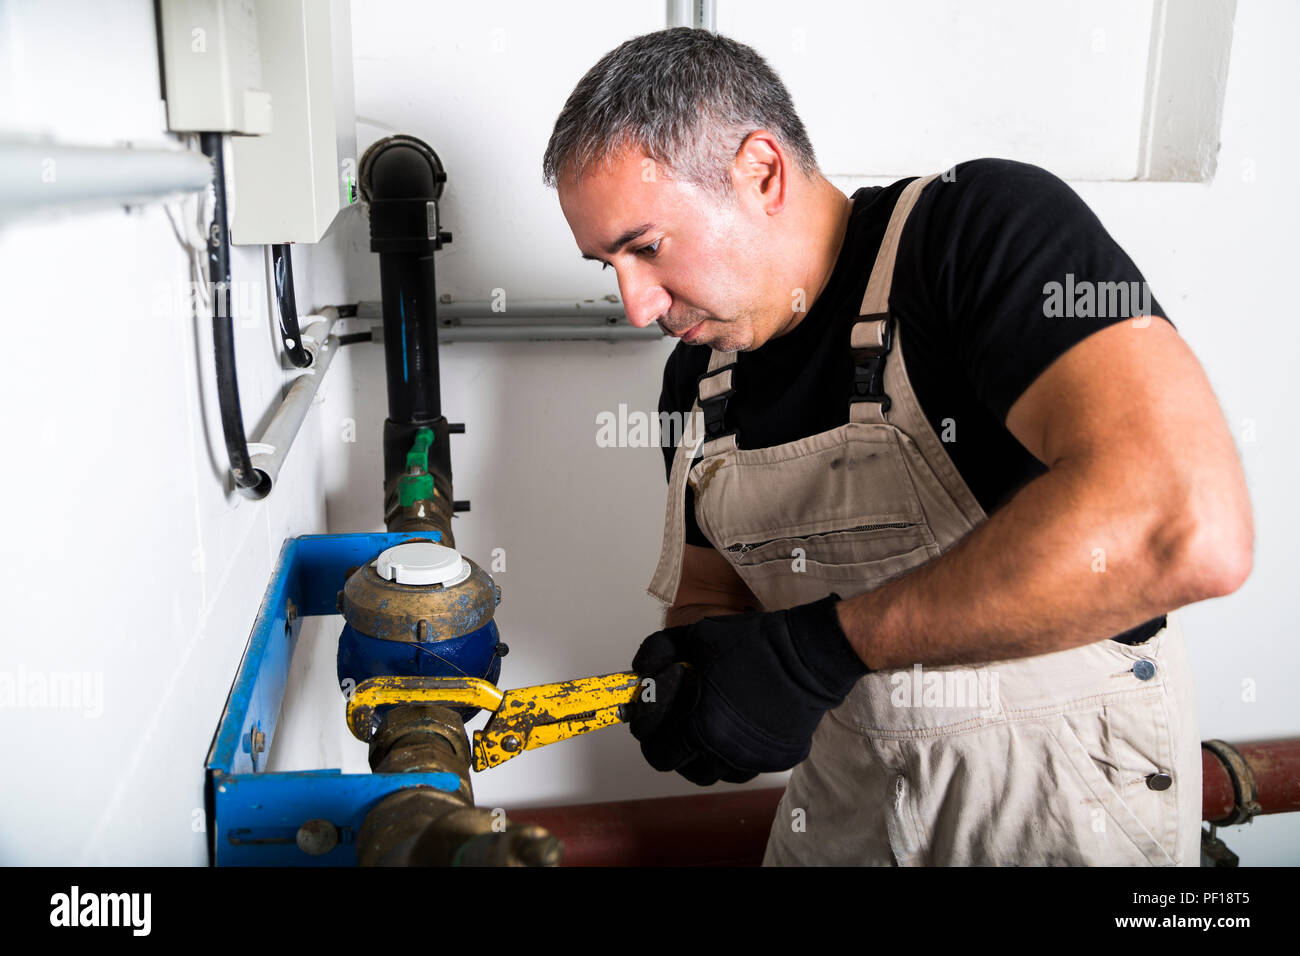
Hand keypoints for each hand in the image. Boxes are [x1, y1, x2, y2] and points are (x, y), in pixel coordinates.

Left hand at [625, 594, 868, 784]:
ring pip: (711, 771)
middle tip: (676, 716)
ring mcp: (752, 760)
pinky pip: (742, 765)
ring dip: (700, 750)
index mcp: (700, 727)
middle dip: (670, 740)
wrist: (809, 653)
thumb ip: (657, 654)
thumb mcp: (695, 636)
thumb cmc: (752, 643)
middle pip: (679, 766)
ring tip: (706, 720)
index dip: (650, 723)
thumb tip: (639, 676)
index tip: (661, 697)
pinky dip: (732, 751)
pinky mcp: (775, 759)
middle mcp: (725, 753)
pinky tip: (735, 724)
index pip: (656, 750)